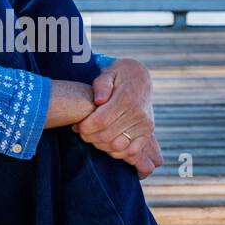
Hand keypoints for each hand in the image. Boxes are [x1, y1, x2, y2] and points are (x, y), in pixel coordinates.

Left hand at [72, 58, 162, 178]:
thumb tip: (98, 101)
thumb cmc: (119, 75)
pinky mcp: (147, 133)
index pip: (100, 121)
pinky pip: (130, 151)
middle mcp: (138, 114)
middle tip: (81, 132)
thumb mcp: (108, 73)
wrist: (140, 79)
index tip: (77, 126)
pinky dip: (116, 152)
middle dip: (89, 137)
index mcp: (126, 99)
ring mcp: (145, 125)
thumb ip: (101, 85)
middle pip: (106, 135)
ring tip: (93, 136)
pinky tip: (106, 143)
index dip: (85, 127)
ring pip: (116, 146)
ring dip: (100, 145)